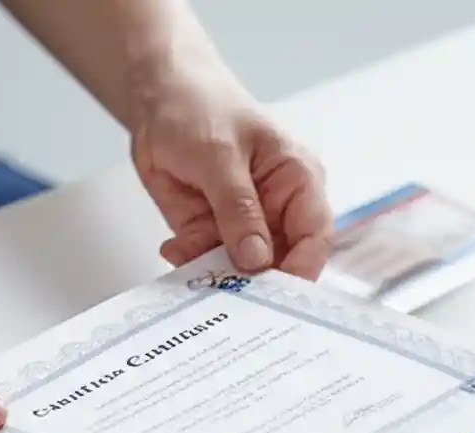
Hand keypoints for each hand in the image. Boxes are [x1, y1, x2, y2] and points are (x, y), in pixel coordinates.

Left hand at [130, 68, 334, 279]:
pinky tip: (173, 248)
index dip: (301, 269)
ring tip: (190, 263)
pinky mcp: (211, 231)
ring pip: (242, 269)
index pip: (315, 236)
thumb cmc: (203, 107)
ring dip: (217, 273)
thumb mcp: (220, 156)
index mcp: (298, 181)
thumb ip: (238, 208)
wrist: (158, 96)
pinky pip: (207, 260)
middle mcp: (277, 209)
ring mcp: (244, 224)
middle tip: (228, 291)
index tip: (276, 294)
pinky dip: (190, 262)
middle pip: (281, 262)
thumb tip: (257, 258)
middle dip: (255, 282)